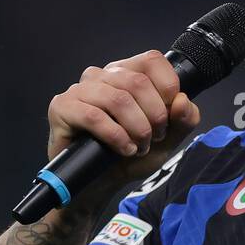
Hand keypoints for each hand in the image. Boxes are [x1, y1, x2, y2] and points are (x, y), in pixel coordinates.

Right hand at [47, 49, 201, 202]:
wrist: (99, 184)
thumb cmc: (128, 155)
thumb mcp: (166, 140)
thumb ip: (183, 120)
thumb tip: (183, 100)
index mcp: (126, 73)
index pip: (152, 60)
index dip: (168, 88)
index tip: (169, 116)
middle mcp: (102, 76)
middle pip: (137, 82)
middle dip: (154, 116)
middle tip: (153, 138)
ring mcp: (80, 89)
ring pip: (118, 99)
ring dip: (136, 129)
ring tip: (138, 147)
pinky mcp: (62, 107)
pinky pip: (93, 116)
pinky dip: (116, 136)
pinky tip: (123, 149)